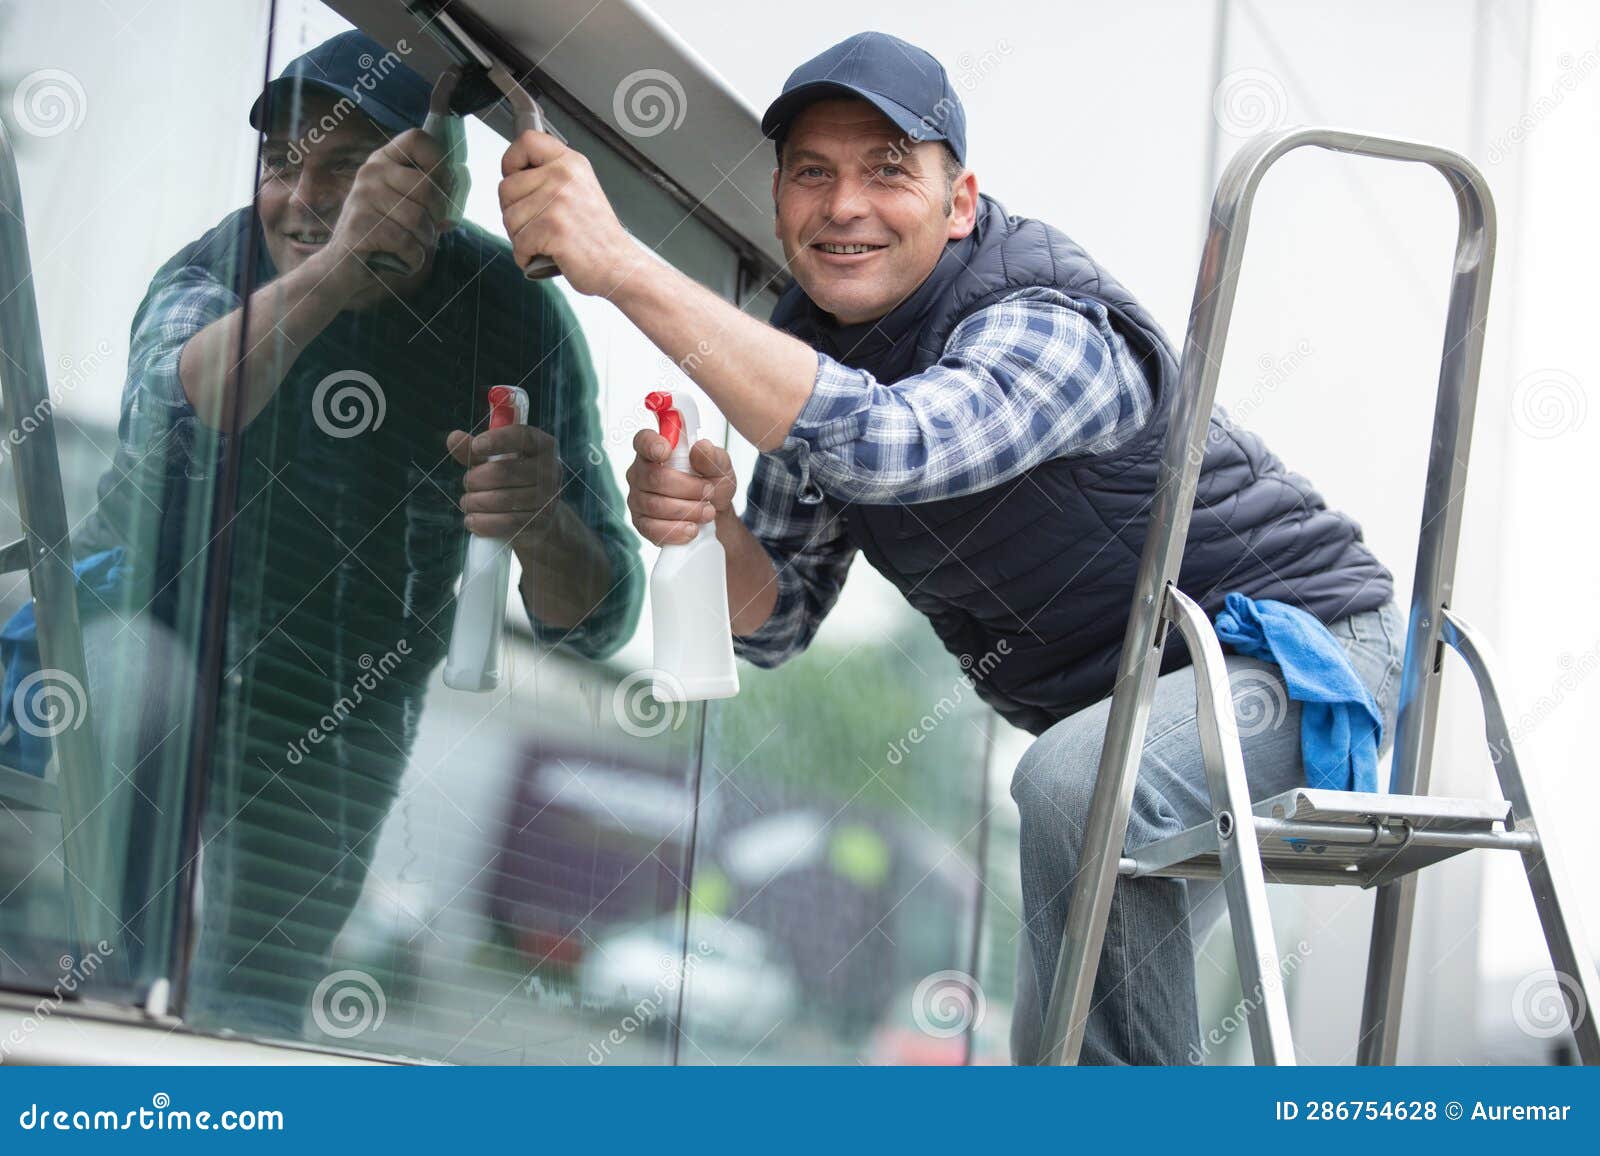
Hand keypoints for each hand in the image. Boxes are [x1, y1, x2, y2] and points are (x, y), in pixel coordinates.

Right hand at [312, 129, 451, 305]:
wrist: (342, 269)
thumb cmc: (383, 238)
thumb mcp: (406, 209)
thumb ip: (430, 198)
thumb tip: (457, 198)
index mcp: (384, 161)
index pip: (417, 138)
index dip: (439, 164)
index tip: (441, 190)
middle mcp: (371, 172)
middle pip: (428, 187)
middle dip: (436, 218)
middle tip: (424, 233)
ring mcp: (362, 196)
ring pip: (419, 219)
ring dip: (424, 243)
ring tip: (409, 248)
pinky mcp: (359, 225)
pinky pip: (406, 243)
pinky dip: (412, 260)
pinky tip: (400, 261)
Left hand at [446, 424, 565, 551]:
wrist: (540, 516)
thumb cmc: (514, 480)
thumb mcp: (495, 460)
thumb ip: (474, 449)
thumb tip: (453, 438)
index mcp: (543, 446)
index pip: (523, 436)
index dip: (498, 440)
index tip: (476, 446)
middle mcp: (550, 470)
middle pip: (503, 471)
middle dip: (475, 479)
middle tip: (468, 484)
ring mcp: (548, 499)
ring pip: (501, 499)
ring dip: (475, 502)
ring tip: (468, 502)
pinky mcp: (541, 524)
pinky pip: (506, 523)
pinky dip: (483, 522)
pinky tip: (472, 520)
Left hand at [498, 130, 638, 295]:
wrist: (619, 266)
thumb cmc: (598, 236)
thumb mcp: (580, 190)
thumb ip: (551, 176)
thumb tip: (515, 175)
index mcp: (571, 163)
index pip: (527, 141)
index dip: (512, 161)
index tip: (516, 178)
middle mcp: (564, 176)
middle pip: (506, 187)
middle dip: (513, 212)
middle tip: (535, 225)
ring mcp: (559, 201)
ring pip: (509, 217)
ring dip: (520, 238)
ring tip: (544, 241)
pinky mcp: (553, 227)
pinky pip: (518, 242)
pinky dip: (525, 256)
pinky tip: (544, 255)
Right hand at [625, 430, 736, 545]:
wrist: (714, 515)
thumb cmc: (711, 484)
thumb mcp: (720, 467)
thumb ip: (712, 456)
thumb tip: (700, 448)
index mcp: (656, 450)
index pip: (643, 441)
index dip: (651, 444)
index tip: (667, 451)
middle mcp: (641, 473)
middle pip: (655, 478)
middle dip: (688, 487)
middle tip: (709, 492)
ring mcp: (638, 499)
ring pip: (656, 505)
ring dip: (687, 510)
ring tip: (708, 511)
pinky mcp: (642, 524)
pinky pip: (653, 529)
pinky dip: (677, 530)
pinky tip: (692, 528)